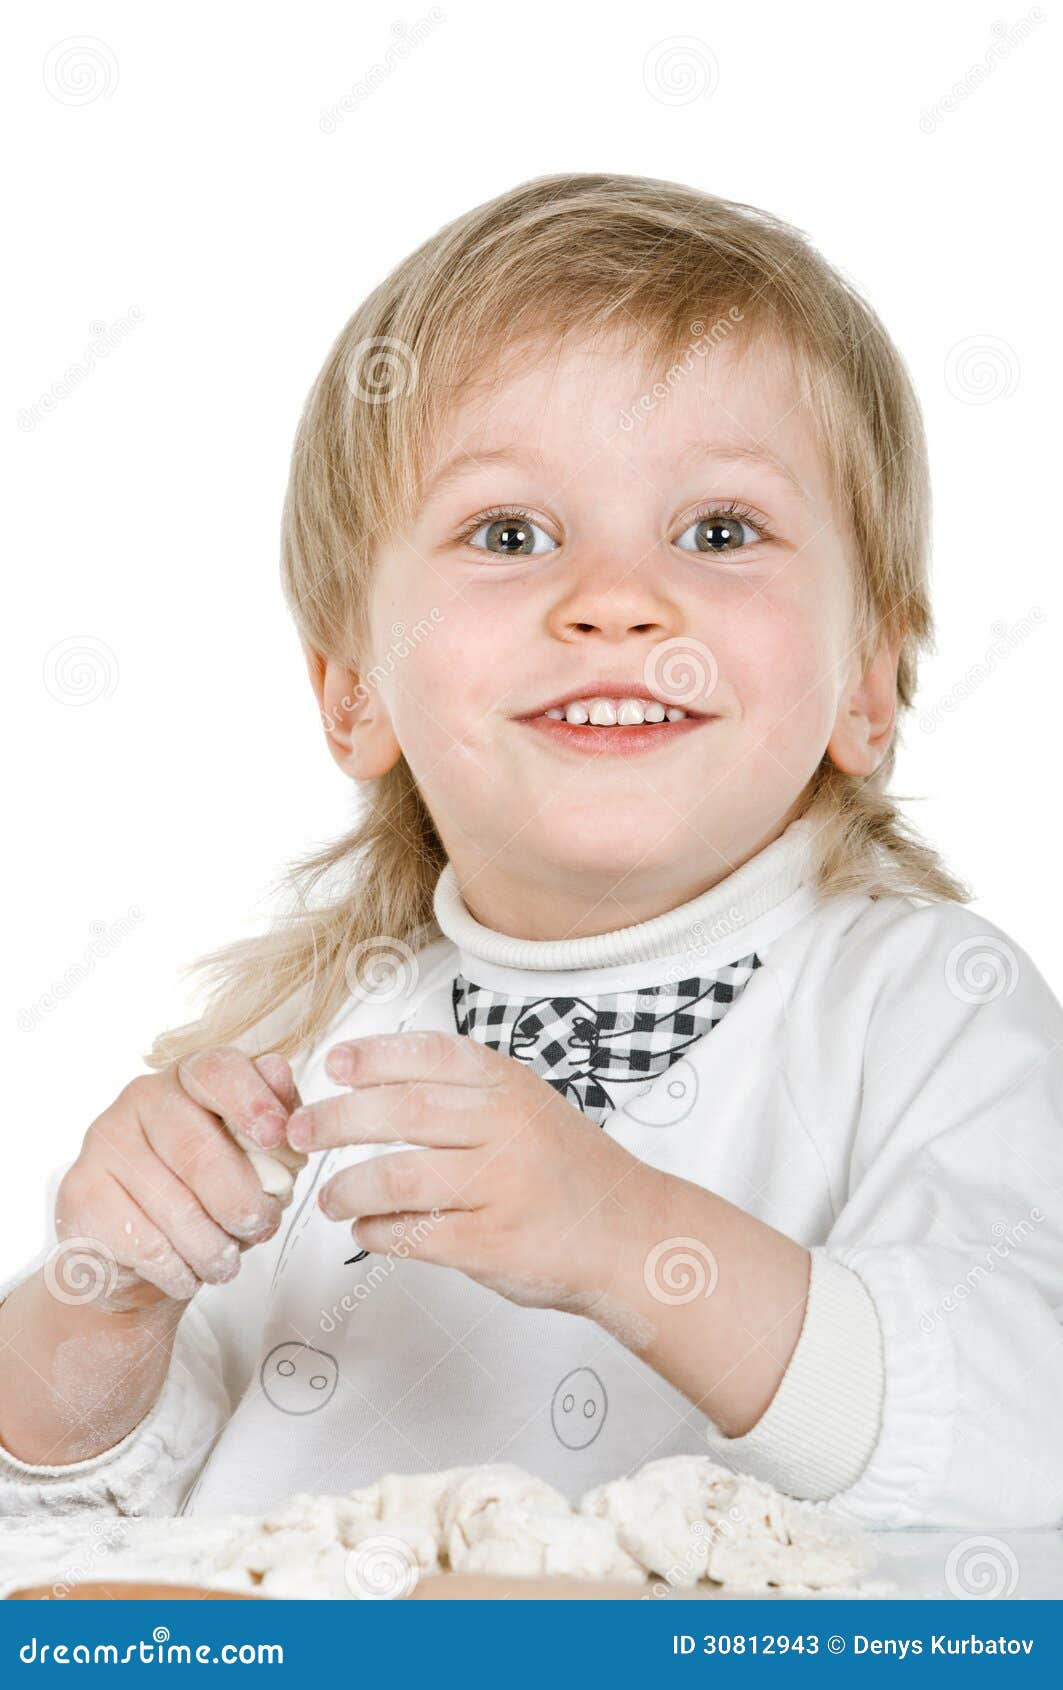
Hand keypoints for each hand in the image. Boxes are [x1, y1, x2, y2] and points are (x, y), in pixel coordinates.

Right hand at [53, 1049, 302, 1311]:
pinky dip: (178, 1270)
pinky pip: (144, 1244)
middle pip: (199, 1149)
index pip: (217, 1071)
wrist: (137, 1254)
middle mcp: (141, 1098)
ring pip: (175, 1207)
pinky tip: (187, 1274)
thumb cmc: (209, 1194)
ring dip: (213, 1247)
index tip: (275, 1137)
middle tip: (259, 1227)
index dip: (252, 1101)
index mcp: (189, 1079)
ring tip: (225, 1263)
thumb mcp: (256, 1158)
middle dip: (241, 1202)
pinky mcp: (81, 1193)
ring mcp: (105, 1142)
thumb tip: (281, 1083)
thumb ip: (275, 1123)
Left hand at [286, 1030, 654, 1312]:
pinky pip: (414, 1235)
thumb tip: (373, 1082)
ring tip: (330, 1196)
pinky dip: (378, 1233)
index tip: (332, 1065)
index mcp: (508, 1086)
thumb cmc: (569, 1171)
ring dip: (349, 1187)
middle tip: (300, 1131)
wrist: (630, 1234)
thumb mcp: (528, 1106)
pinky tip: (367, 1231)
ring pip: (398, 1177)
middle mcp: (504, 1128)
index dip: (371, 1058)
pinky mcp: (491, 1243)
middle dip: (337, 1120)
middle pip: (400, 1111)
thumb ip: (466, 1092)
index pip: (427, 1056)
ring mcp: (499, 1186)